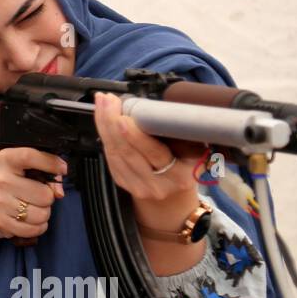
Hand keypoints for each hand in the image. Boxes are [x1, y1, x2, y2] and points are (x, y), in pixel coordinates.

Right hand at [0, 147, 65, 245]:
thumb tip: (58, 192)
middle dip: (47, 198)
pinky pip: (33, 230)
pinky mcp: (0, 222)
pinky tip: (28, 220)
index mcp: (5, 160)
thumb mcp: (22, 169)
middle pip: (45, 195)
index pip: (30, 156)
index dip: (50, 163)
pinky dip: (36, 227)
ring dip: (43, 214)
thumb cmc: (8, 183)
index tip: (63, 169)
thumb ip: (46, 173)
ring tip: (32, 208)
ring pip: (42, 215)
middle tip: (38, 196)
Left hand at [92, 91, 201, 229]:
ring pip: (115, 153)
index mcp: (180, 176)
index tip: (122, 117)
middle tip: (107, 101)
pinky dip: (104, 136)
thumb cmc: (185, 165)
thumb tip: (152, 110)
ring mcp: (138, 186)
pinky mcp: (123, 184)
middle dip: (113, 122)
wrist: (174, 196)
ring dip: (104, 125)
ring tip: (102, 104)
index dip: (136, 136)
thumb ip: (178, 136)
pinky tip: (103, 120)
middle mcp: (158, 185)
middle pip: (128, 152)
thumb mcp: (193, 152)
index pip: (155, 153)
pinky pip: (110, 157)